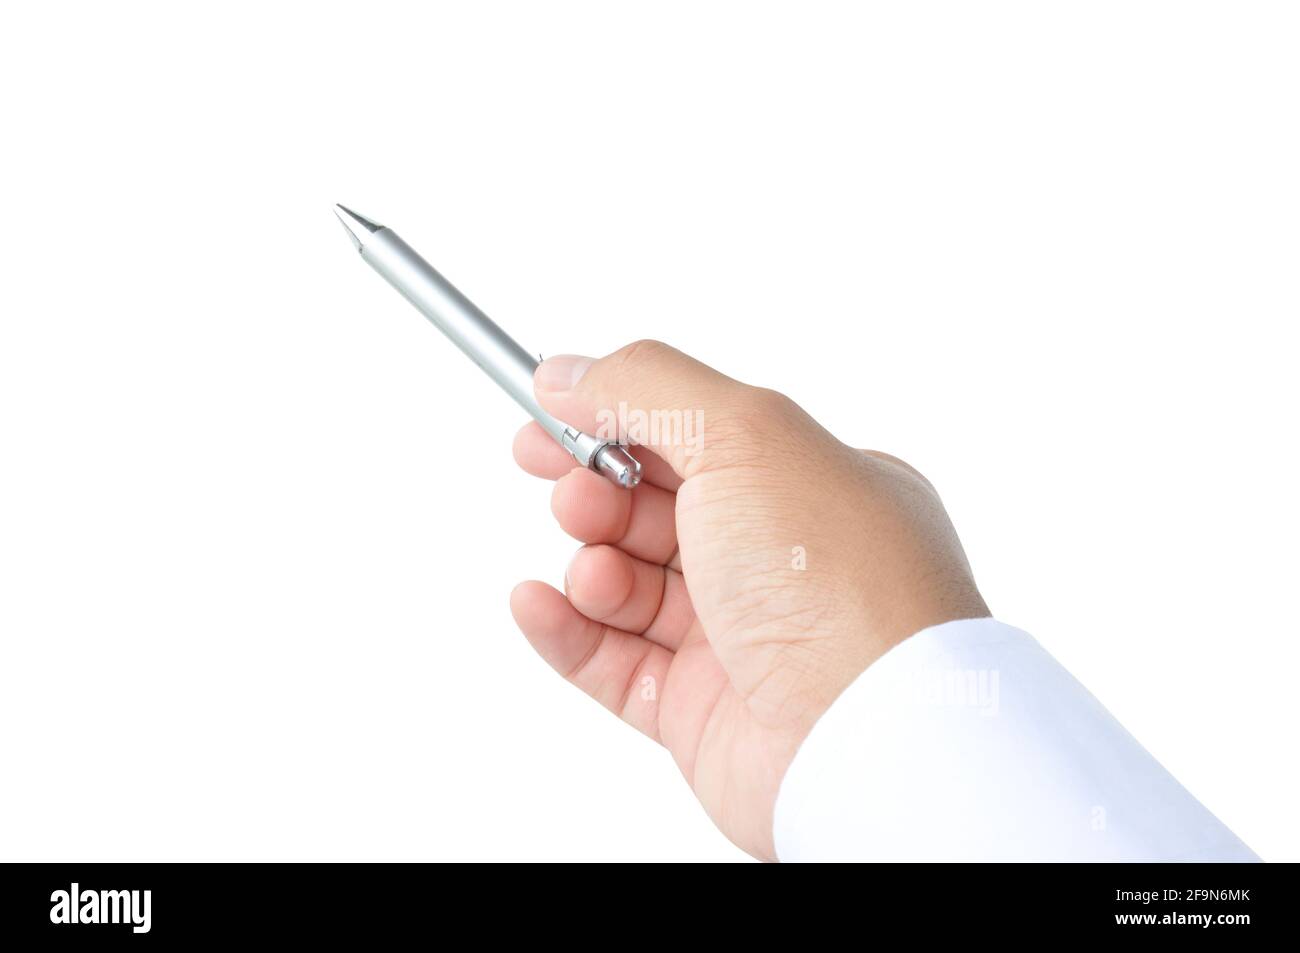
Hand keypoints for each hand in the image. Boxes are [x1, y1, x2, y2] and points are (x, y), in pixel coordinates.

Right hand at [510, 341, 988, 859]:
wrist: (871, 742)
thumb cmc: (840, 585)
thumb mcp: (745, 435)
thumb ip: (648, 388)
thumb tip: (569, 372)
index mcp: (810, 486)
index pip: (696, 435)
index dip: (616, 419)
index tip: (548, 411)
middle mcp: (781, 561)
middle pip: (658, 509)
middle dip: (600, 491)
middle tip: (571, 490)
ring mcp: (742, 637)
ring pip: (631, 585)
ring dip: (592, 562)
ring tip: (590, 563)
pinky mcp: (703, 709)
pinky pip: (614, 661)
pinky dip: (568, 630)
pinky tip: (537, 604)